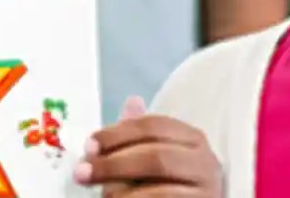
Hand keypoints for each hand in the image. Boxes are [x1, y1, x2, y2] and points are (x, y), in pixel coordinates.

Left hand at [72, 96, 221, 196]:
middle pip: (155, 158)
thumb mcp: (150, 154)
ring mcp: (207, 191)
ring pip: (161, 190)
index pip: (152, 127)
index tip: (88, 146)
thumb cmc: (165, 182)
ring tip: (102, 195)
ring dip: (123, 193)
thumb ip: (137, 134)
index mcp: (192, 138)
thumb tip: (132, 101)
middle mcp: (206, 163)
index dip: (116, 134)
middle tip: (82, 173)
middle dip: (113, 165)